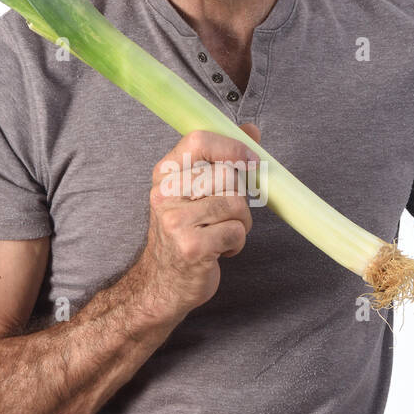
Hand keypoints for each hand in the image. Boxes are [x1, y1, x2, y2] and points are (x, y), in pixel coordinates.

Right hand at [133, 125, 261, 320]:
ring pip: (236, 204)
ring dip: (241, 223)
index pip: (199, 141)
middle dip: (240, 198)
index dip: (232, 147)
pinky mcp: (192, 247)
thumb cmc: (184, 235)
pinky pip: (236, 232)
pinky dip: (237, 243)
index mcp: (165, 175)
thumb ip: (221, 159)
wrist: (163, 284)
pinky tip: (220, 251)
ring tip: (223, 233)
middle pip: (227, 176)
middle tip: (227, 215)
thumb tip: (251, 129)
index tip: (250, 162)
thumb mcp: (194, 193)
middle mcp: (165, 195)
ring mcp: (176, 221)